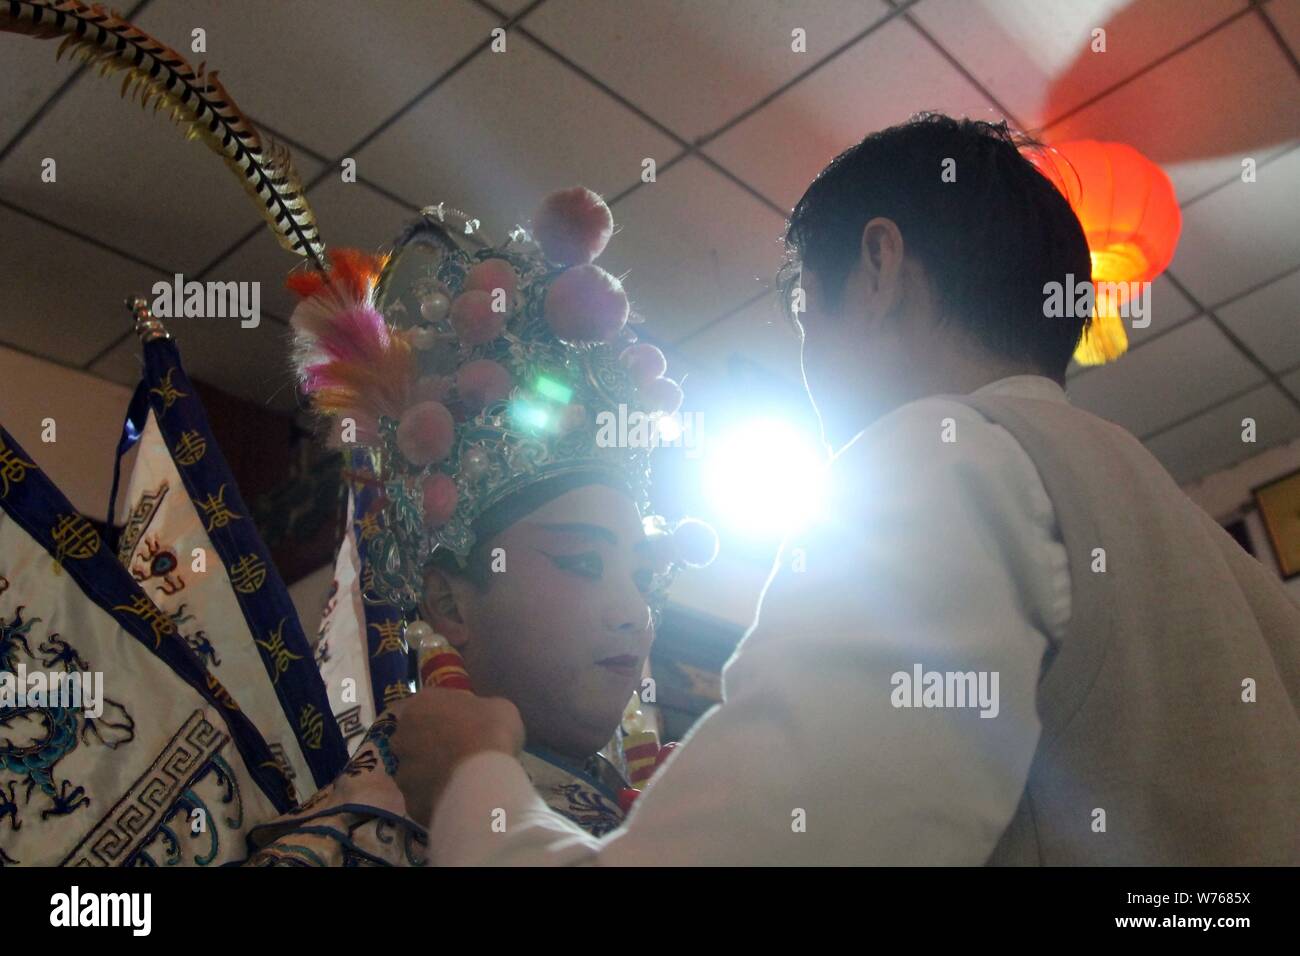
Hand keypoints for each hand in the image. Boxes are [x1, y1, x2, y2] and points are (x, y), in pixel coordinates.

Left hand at [385, 686, 524, 827]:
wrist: (482, 780)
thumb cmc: (490, 732)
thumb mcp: (498, 707)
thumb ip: (479, 710)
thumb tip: (477, 720)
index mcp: (420, 704)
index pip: (431, 706)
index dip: (451, 716)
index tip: (470, 726)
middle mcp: (402, 736)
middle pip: (416, 739)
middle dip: (434, 745)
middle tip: (463, 753)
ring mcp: (402, 772)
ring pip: (417, 771)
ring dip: (434, 773)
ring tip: (463, 781)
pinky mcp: (410, 803)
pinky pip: (425, 798)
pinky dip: (438, 798)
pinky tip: (459, 799)